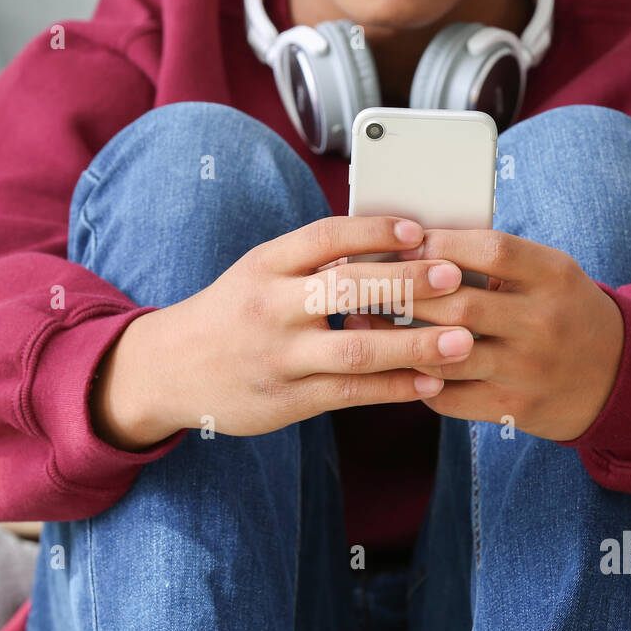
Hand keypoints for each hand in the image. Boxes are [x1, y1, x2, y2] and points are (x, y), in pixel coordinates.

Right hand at [90, 216, 481, 448]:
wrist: (168, 369)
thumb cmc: (231, 313)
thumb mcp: (258, 272)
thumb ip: (313, 261)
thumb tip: (389, 242)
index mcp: (265, 265)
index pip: (325, 237)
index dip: (374, 230)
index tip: (419, 229)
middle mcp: (270, 307)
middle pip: (347, 289)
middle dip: (407, 283)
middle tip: (455, 278)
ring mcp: (279, 357)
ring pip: (355, 349)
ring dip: (414, 345)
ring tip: (462, 341)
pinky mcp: (287, 400)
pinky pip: (350, 393)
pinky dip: (394, 388)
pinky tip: (430, 383)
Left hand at [343, 229, 625, 441]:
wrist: (616, 377)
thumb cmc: (564, 311)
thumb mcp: (549, 274)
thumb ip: (496, 259)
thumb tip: (416, 243)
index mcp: (554, 276)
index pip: (492, 250)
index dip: (441, 244)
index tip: (403, 243)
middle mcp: (544, 323)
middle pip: (460, 305)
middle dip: (404, 294)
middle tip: (363, 284)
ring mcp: (528, 371)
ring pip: (447, 355)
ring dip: (397, 341)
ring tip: (363, 324)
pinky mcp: (513, 409)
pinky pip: (450, 396)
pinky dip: (416, 379)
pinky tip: (392, 363)